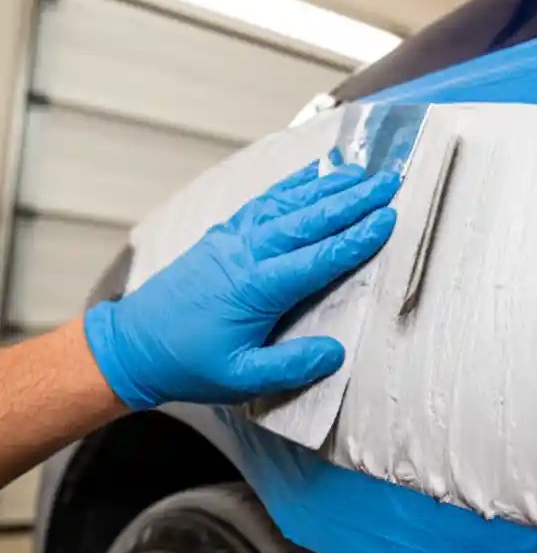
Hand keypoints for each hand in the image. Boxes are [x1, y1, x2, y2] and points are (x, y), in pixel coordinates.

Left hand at [84, 163, 398, 409]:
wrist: (133, 345)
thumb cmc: (188, 364)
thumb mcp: (241, 378)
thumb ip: (290, 366)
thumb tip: (335, 353)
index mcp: (258, 288)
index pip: (319, 258)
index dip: (357, 238)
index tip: (388, 219)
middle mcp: (249, 254)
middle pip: (311, 220)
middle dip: (353, 200)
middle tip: (387, 184)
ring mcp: (235, 239)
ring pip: (290, 205)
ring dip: (327, 187)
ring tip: (360, 173)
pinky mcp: (225, 235)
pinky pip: (265, 202)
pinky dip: (293, 186)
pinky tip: (313, 175)